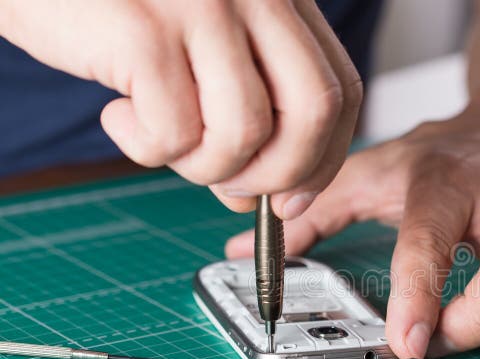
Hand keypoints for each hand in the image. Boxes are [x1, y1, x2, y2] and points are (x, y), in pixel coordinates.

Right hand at [1, 0, 360, 214]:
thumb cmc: (119, 15)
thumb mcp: (200, 54)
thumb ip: (241, 115)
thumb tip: (257, 199)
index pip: (341, 89)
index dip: (327, 156)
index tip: (294, 198)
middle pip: (314, 112)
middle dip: (282, 174)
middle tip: (235, 187)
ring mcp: (203, 6)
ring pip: (244, 134)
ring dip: (202, 166)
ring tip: (160, 136)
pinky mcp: (144, 29)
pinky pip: (174, 135)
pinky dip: (146, 147)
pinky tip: (118, 114)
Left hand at [226, 88, 479, 358]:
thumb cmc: (455, 154)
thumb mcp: (380, 167)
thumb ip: (317, 208)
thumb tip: (249, 249)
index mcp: (449, 182)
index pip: (431, 240)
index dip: (418, 296)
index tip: (404, 342)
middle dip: (479, 323)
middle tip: (442, 339)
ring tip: (470, 317)